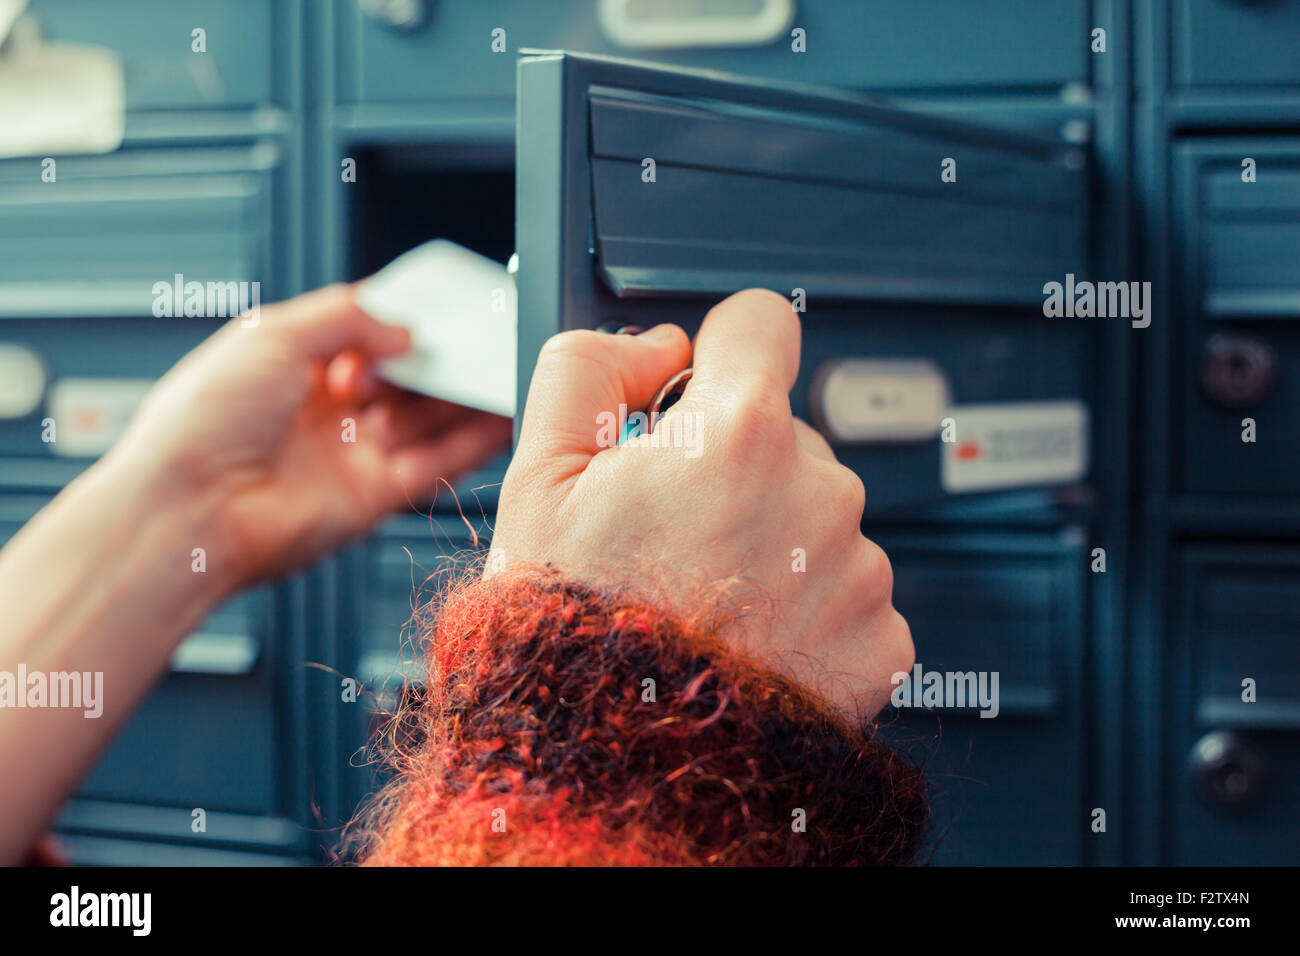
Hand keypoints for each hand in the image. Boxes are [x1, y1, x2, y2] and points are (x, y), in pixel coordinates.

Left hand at [109, 284, 512, 591]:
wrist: (189, 509)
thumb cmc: (203, 423)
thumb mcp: (274, 334)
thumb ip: (348, 317)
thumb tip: (405, 327)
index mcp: (292, 365)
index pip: (364, 333)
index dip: (403, 319)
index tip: (446, 305)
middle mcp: (323, 411)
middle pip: (402, 377)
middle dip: (439, 357)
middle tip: (478, 336)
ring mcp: (349, 454)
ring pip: (425, 418)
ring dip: (463, 395)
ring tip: (500, 368)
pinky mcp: (373, 497)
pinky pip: (436, 463)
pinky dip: (472, 442)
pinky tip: (501, 415)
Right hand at [491, 288, 911, 716]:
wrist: (617, 769)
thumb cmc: (571, 635)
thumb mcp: (535, 480)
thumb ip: (587, 372)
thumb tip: (654, 346)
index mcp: (735, 435)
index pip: (762, 323)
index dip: (721, 349)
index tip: (699, 389)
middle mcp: (817, 492)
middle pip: (785, 434)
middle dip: (734, 466)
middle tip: (671, 532)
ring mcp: (858, 569)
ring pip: (819, 516)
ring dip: (774, 541)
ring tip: (704, 598)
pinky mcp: (881, 640)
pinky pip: (849, 592)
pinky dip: (808, 609)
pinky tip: (749, 641)